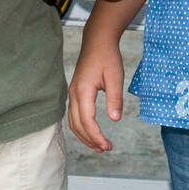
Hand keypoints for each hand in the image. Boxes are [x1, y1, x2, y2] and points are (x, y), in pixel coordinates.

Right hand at [68, 36, 123, 151]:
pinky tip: (92, 131)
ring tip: (99, 145)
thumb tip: (115, 119)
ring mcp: (73, 93)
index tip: (107, 145)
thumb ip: (114, 99)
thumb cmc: (107, 56)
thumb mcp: (115, 77)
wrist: (98, 41)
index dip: (96, 136)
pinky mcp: (76, 92)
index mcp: (83, 90)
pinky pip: (74, 114)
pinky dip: (82, 126)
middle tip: (106, 148)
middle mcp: (74, 93)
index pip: (87, 120)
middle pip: (77, 124)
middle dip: (90, 139)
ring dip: (84, 135)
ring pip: (73, 121)